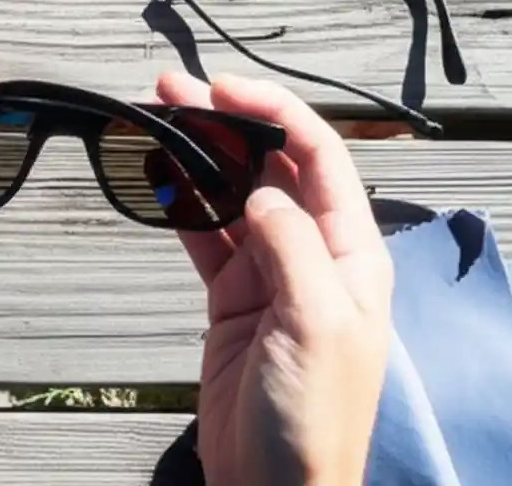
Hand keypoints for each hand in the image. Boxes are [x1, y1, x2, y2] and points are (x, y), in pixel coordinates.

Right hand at [157, 72, 392, 485]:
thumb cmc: (316, 422)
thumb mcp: (317, 324)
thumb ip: (292, 246)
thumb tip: (265, 189)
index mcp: (353, 255)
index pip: (319, 158)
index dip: (274, 112)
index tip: (225, 89)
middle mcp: (313, 255)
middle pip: (269, 168)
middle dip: (226, 124)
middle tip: (174, 91)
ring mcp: (269, 275)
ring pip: (231, 196)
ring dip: (198, 157)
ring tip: (157, 119)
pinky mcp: (232, 299)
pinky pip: (205, 236)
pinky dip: (182, 204)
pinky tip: (159, 176)